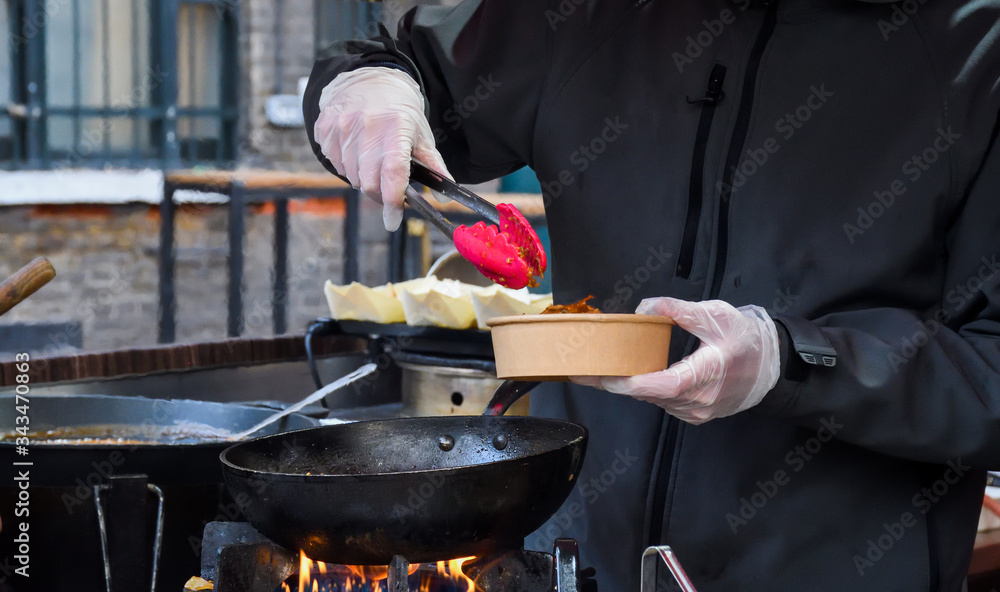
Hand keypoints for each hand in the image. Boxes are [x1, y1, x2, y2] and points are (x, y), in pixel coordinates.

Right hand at [313, 67, 451, 230]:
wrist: (368, 77)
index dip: (393, 202)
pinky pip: (335, 163)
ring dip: (363, 178)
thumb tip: (445, 195)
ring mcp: (342, 127)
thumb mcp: (421, 133)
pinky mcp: (325, 128)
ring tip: (372, 160)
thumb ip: (433, 164)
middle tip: (387, 189)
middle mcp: (366, 127)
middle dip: (379, 194)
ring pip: (351, 176)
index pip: (392, 174)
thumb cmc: (399, 109)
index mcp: (395, 128)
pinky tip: (356, 150)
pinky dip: (347, 166)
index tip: (393, 220)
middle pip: (368, 182)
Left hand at [574, 297, 779, 423]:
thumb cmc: (746, 339)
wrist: (771, 367)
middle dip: (615, 382)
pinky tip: (628, 375)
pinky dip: (645, 389)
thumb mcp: (715, 315)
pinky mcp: (694, 414)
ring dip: (628, 386)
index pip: (662, 385)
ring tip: (598, 369)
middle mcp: (699, 400)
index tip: (604, 376)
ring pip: (653, 400)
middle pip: (649, 394)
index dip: (631, 383)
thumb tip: (645, 308)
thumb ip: (678, 310)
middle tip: (583, 369)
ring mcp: (697, 411)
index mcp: (706, 375)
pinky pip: (662, 402)